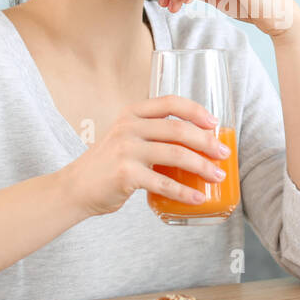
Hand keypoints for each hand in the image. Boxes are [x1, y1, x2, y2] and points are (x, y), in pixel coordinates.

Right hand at [58, 94, 231, 216]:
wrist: (76, 187)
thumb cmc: (108, 164)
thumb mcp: (126, 138)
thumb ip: (152, 134)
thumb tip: (196, 142)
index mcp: (132, 114)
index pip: (170, 102)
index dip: (196, 110)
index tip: (214, 122)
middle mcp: (129, 127)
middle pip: (178, 129)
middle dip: (206, 142)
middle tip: (224, 154)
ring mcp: (126, 150)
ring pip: (175, 155)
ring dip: (202, 166)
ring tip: (217, 176)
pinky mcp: (125, 174)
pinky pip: (163, 183)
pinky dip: (184, 192)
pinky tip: (198, 197)